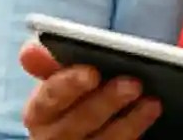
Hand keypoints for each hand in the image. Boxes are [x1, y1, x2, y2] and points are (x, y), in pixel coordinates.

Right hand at [18, 42, 161, 139]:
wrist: (89, 129)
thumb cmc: (76, 97)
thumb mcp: (64, 80)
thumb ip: (51, 64)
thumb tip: (30, 50)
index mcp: (39, 113)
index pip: (48, 98)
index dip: (69, 85)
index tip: (92, 72)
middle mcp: (53, 138)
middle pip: (77, 123)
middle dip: (105, 102)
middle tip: (133, 83)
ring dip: (128, 122)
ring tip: (151, 101)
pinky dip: (135, 133)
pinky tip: (150, 114)